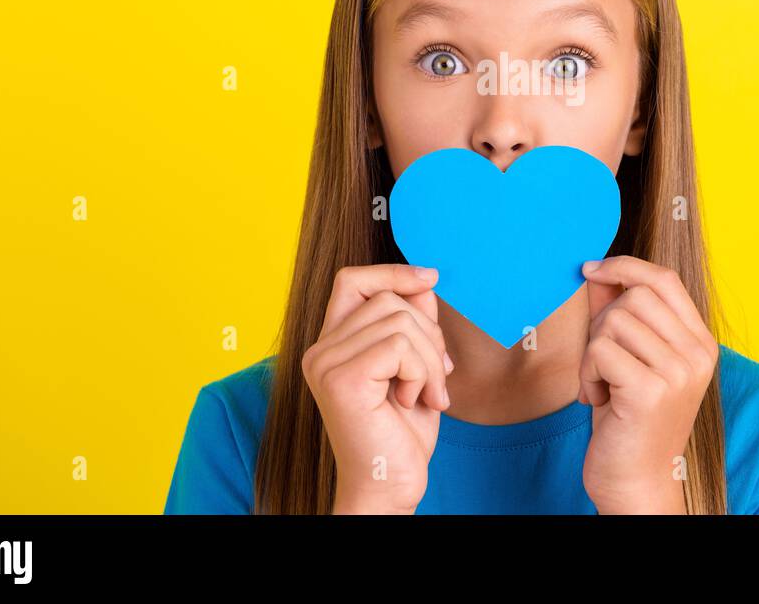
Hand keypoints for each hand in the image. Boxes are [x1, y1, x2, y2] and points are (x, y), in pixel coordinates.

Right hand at [301, 263, 453, 513]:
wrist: (390, 487)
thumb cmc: (402, 435)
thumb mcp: (416, 367)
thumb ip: (414, 325)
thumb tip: (424, 282)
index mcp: (332, 344)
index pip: (352, 280)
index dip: (392, 272)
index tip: (429, 278)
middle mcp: (319, 350)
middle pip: (388, 299)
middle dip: (429, 333)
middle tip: (439, 377)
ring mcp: (325, 363)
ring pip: (399, 321)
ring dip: (431, 360)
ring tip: (428, 394)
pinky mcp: (341, 379)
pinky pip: (399, 346)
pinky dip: (422, 373)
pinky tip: (414, 402)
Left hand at [577, 255, 719, 513]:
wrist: (635, 481)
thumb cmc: (627, 418)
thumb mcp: (628, 357)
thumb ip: (616, 311)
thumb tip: (596, 269)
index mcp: (700, 343)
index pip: (665, 279)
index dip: (625, 266)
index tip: (591, 270)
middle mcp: (697, 355)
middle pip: (635, 296)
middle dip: (603, 322)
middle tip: (602, 361)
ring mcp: (678, 373)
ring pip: (613, 321)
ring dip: (592, 353)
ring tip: (602, 385)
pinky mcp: (651, 391)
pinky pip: (600, 350)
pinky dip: (587, 373)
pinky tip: (597, 399)